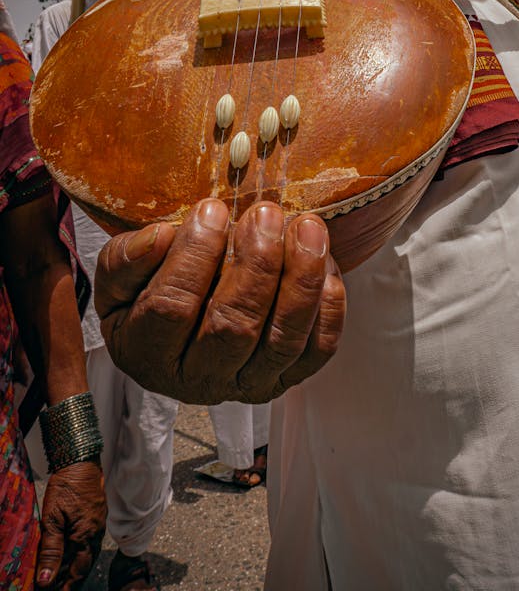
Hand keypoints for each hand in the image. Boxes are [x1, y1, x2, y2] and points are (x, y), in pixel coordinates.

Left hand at [36, 459, 105, 587]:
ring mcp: (99, 523)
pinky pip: (91, 540)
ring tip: (63, 575)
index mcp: (85, 536)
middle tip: (58, 589)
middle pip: (85, 564)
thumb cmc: (66, 487)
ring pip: (89, 553)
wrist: (81, 460)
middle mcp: (96, 532)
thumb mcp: (52, 519)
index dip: (67, 585)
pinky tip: (72, 551)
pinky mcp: (98, 514)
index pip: (78, 570)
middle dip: (72, 579)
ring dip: (77, 566)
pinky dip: (81, 551)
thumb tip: (46, 579)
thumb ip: (51, 550)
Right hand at [95, 199, 346, 402]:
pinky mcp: (288, 376)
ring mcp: (248, 383)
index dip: (192, 256)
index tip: (212, 207)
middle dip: (255, 265)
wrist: (179, 323)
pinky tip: (324, 261)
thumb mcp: (116, 276)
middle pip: (233, 328)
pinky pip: (318, 348)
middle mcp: (198, 380)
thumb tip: (160, 236)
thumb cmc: (147, 291)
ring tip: (306, 227)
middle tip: (265, 213)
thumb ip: (126, 258)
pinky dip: (328, 305)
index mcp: (146, 352)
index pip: (170, 308)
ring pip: (282, 340)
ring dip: (301, 280)